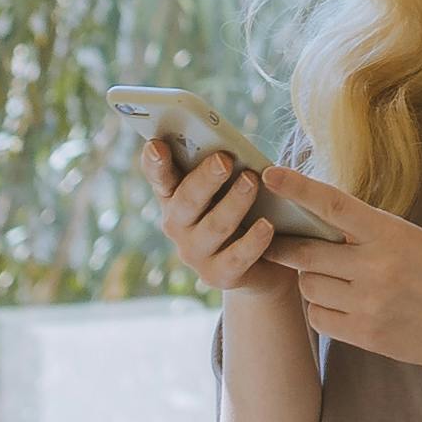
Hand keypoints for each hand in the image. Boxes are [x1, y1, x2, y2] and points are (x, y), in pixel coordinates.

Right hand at [150, 129, 309, 312]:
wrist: (263, 262)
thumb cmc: (242, 210)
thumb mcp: (228, 187)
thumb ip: (222, 168)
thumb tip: (232, 148)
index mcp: (174, 196)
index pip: (159, 177)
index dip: (155, 162)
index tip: (157, 144)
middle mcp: (177, 225)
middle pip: (187, 200)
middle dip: (205, 179)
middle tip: (224, 160)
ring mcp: (195, 253)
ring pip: (214, 226)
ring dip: (234, 203)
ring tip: (251, 182)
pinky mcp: (218, 276)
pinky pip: (236, 257)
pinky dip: (252, 240)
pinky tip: (267, 226)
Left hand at [280, 171, 421, 383]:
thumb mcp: (413, 240)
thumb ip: (369, 232)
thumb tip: (316, 222)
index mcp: (391, 234)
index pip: (334, 205)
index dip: (298, 188)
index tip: (270, 174)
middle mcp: (378, 268)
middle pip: (305, 253)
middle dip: (285, 247)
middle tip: (274, 243)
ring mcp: (369, 304)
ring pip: (308, 286)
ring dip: (311, 280)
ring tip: (336, 280)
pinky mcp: (365, 334)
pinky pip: (318, 317)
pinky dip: (321, 309)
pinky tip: (343, 304)